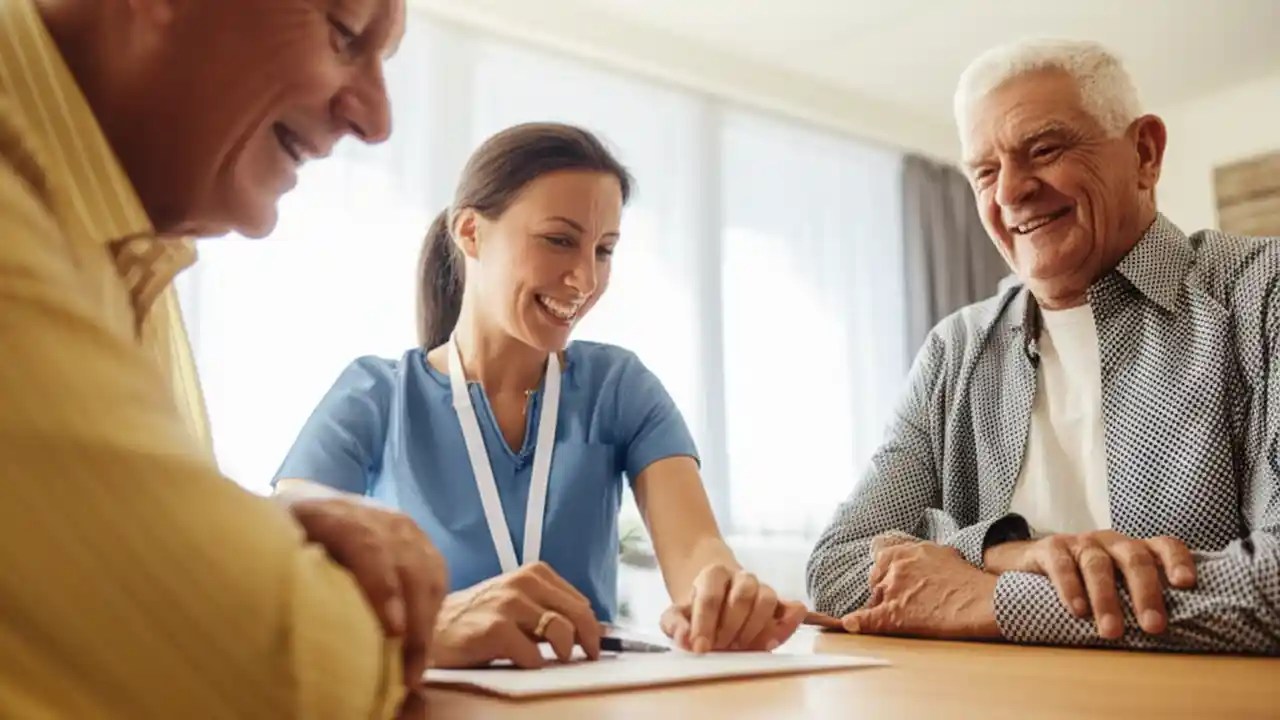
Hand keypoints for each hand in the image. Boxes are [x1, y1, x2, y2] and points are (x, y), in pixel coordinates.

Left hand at [286, 497, 445, 686]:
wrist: (313, 501)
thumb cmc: (287, 531)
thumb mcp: (275, 543)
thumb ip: (288, 567)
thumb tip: (297, 608)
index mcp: (336, 516)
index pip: (369, 547)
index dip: (384, 588)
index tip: (393, 629)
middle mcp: (380, 518)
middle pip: (408, 568)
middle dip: (414, 623)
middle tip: (407, 673)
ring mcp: (405, 528)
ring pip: (428, 576)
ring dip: (426, 626)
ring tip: (415, 670)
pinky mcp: (422, 542)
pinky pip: (437, 578)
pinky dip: (433, 612)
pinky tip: (422, 644)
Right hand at [430, 561, 602, 668]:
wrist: (434, 627)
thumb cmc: (479, 618)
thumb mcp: (519, 604)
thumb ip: (552, 611)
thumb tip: (595, 630)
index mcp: (534, 574)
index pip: (580, 602)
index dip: (591, 626)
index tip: (593, 643)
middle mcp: (522, 583)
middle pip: (577, 613)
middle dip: (589, 640)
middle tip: (588, 657)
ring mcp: (507, 604)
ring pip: (560, 629)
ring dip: (564, 651)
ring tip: (556, 659)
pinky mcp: (494, 629)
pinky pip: (533, 654)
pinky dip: (535, 664)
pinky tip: (525, 663)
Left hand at [659, 564, 805, 652]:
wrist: (716, 603)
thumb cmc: (697, 612)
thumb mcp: (677, 616)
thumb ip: (675, 625)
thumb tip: (685, 640)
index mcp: (714, 574)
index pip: (711, 597)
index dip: (705, 624)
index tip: (700, 648)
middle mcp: (742, 578)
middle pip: (741, 597)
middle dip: (730, 628)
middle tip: (721, 647)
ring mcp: (764, 589)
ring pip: (767, 599)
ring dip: (754, 629)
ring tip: (741, 647)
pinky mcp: (782, 605)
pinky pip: (794, 609)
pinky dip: (787, 625)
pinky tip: (770, 643)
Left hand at [842, 538, 1000, 638]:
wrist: (982, 602)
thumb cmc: (969, 581)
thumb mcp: (943, 554)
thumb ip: (921, 554)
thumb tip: (912, 557)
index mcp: (905, 551)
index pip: (880, 555)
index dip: (886, 569)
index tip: (893, 578)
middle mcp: (895, 568)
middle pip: (875, 579)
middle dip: (884, 588)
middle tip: (905, 599)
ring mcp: (893, 591)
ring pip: (875, 599)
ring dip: (884, 606)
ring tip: (907, 613)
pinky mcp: (894, 614)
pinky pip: (868, 618)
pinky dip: (857, 622)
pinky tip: (849, 624)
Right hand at [983, 531, 1195, 638]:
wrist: (1030, 564)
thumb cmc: (1085, 582)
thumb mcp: (1117, 585)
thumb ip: (1141, 598)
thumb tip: (1181, 634)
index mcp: (1134, 550)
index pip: (1164, 546)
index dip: (1177, 561)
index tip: (1186, 584)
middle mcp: (1111, 542)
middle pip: (1134, 559)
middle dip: (1146, 593)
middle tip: (1153, 626)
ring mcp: (1081, 542)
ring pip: (1098, 565)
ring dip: (1106, 599)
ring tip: (1111, 631)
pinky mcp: (1051, 547)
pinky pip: (1062, 566)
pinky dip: (1071, 588)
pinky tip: (1078, 611)